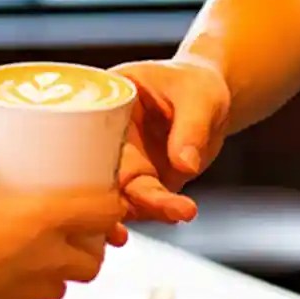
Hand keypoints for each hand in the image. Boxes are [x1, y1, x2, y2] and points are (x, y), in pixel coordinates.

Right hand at [0, 154, 130, 282]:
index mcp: (42, 221)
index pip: (104, 213)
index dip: (113, 206)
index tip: (109, 200)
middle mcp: (48, 258)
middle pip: (95, 258)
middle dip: (93, 247)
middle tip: (78, 233)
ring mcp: (35, 291)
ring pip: (68, 283)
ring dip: (64, 270)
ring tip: (44, 255)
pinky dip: (32, 289)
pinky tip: (9, 277)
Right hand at [111, 57, 231, 222]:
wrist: (210, 101)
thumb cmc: (196, 85)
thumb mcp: (198, 98)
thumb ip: (191, 129)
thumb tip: (185, 165)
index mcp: (106, 103)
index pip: (89, 135)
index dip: (95, 162)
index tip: (115, 182)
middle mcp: (108, 136)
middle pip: (103, 173)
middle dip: (121, 197)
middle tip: (155, 208)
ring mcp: (125, 162)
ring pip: (123, 195)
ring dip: (147, 209)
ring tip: (182, 210)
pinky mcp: (143, 181)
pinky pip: (143, 204)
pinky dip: (158, 213)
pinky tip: (179, 213)